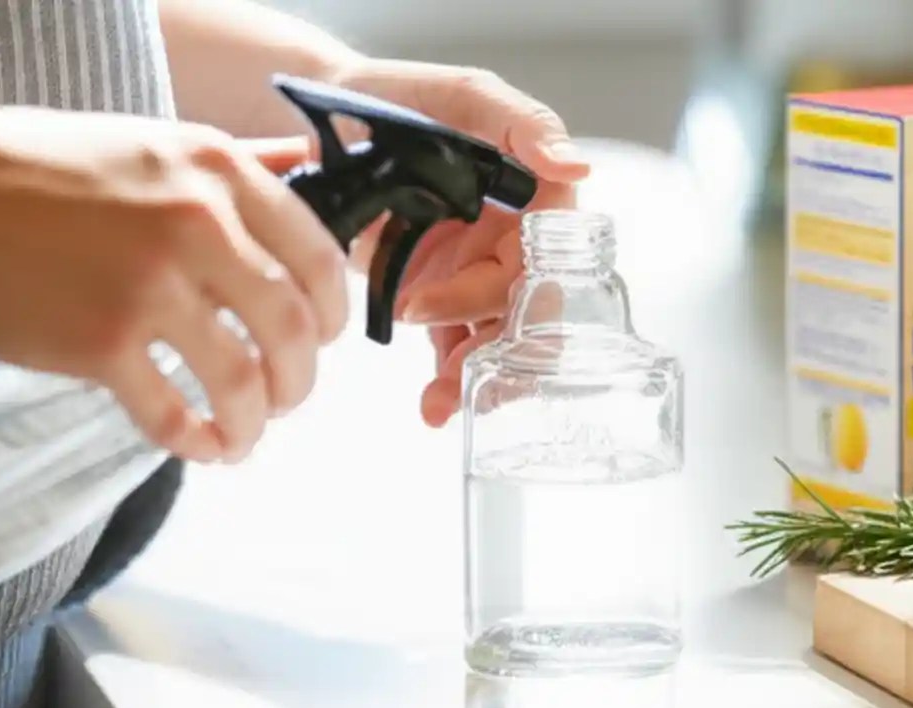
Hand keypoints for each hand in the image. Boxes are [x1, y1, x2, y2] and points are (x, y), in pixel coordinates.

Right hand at [0, 107, 348, 461]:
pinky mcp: (101, 344)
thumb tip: (308, 166)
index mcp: (220, 172)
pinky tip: (205, 448)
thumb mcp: (157, 142)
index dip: (336, 312)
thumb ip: (239, 163)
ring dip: (257, 419)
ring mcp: (150, 287)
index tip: (326, 336)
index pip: (320, 258)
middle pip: (294, 329)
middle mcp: (198, 226)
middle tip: (290, 394)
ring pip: (243, 382)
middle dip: (303, 378)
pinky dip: (199, 443)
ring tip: (248, 429)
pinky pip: (173, 416)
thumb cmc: (46, 170)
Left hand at [330, 59, 590, 425]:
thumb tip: (575, 169)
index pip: (543, 262)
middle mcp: (512, 241)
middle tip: (456, 379)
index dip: (513, 296)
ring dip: (473, 377)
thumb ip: (524, 125)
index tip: (447, 306)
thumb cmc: (407, 96)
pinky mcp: (436, 291)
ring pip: (491, 338)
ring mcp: (473, 271)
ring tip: (440, 407)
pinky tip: (434, 407)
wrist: (337, 118)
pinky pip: (452, 343)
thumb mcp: (469, 95)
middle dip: (495, 353)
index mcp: (534, 199)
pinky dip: (446, 377)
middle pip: (522, 313)